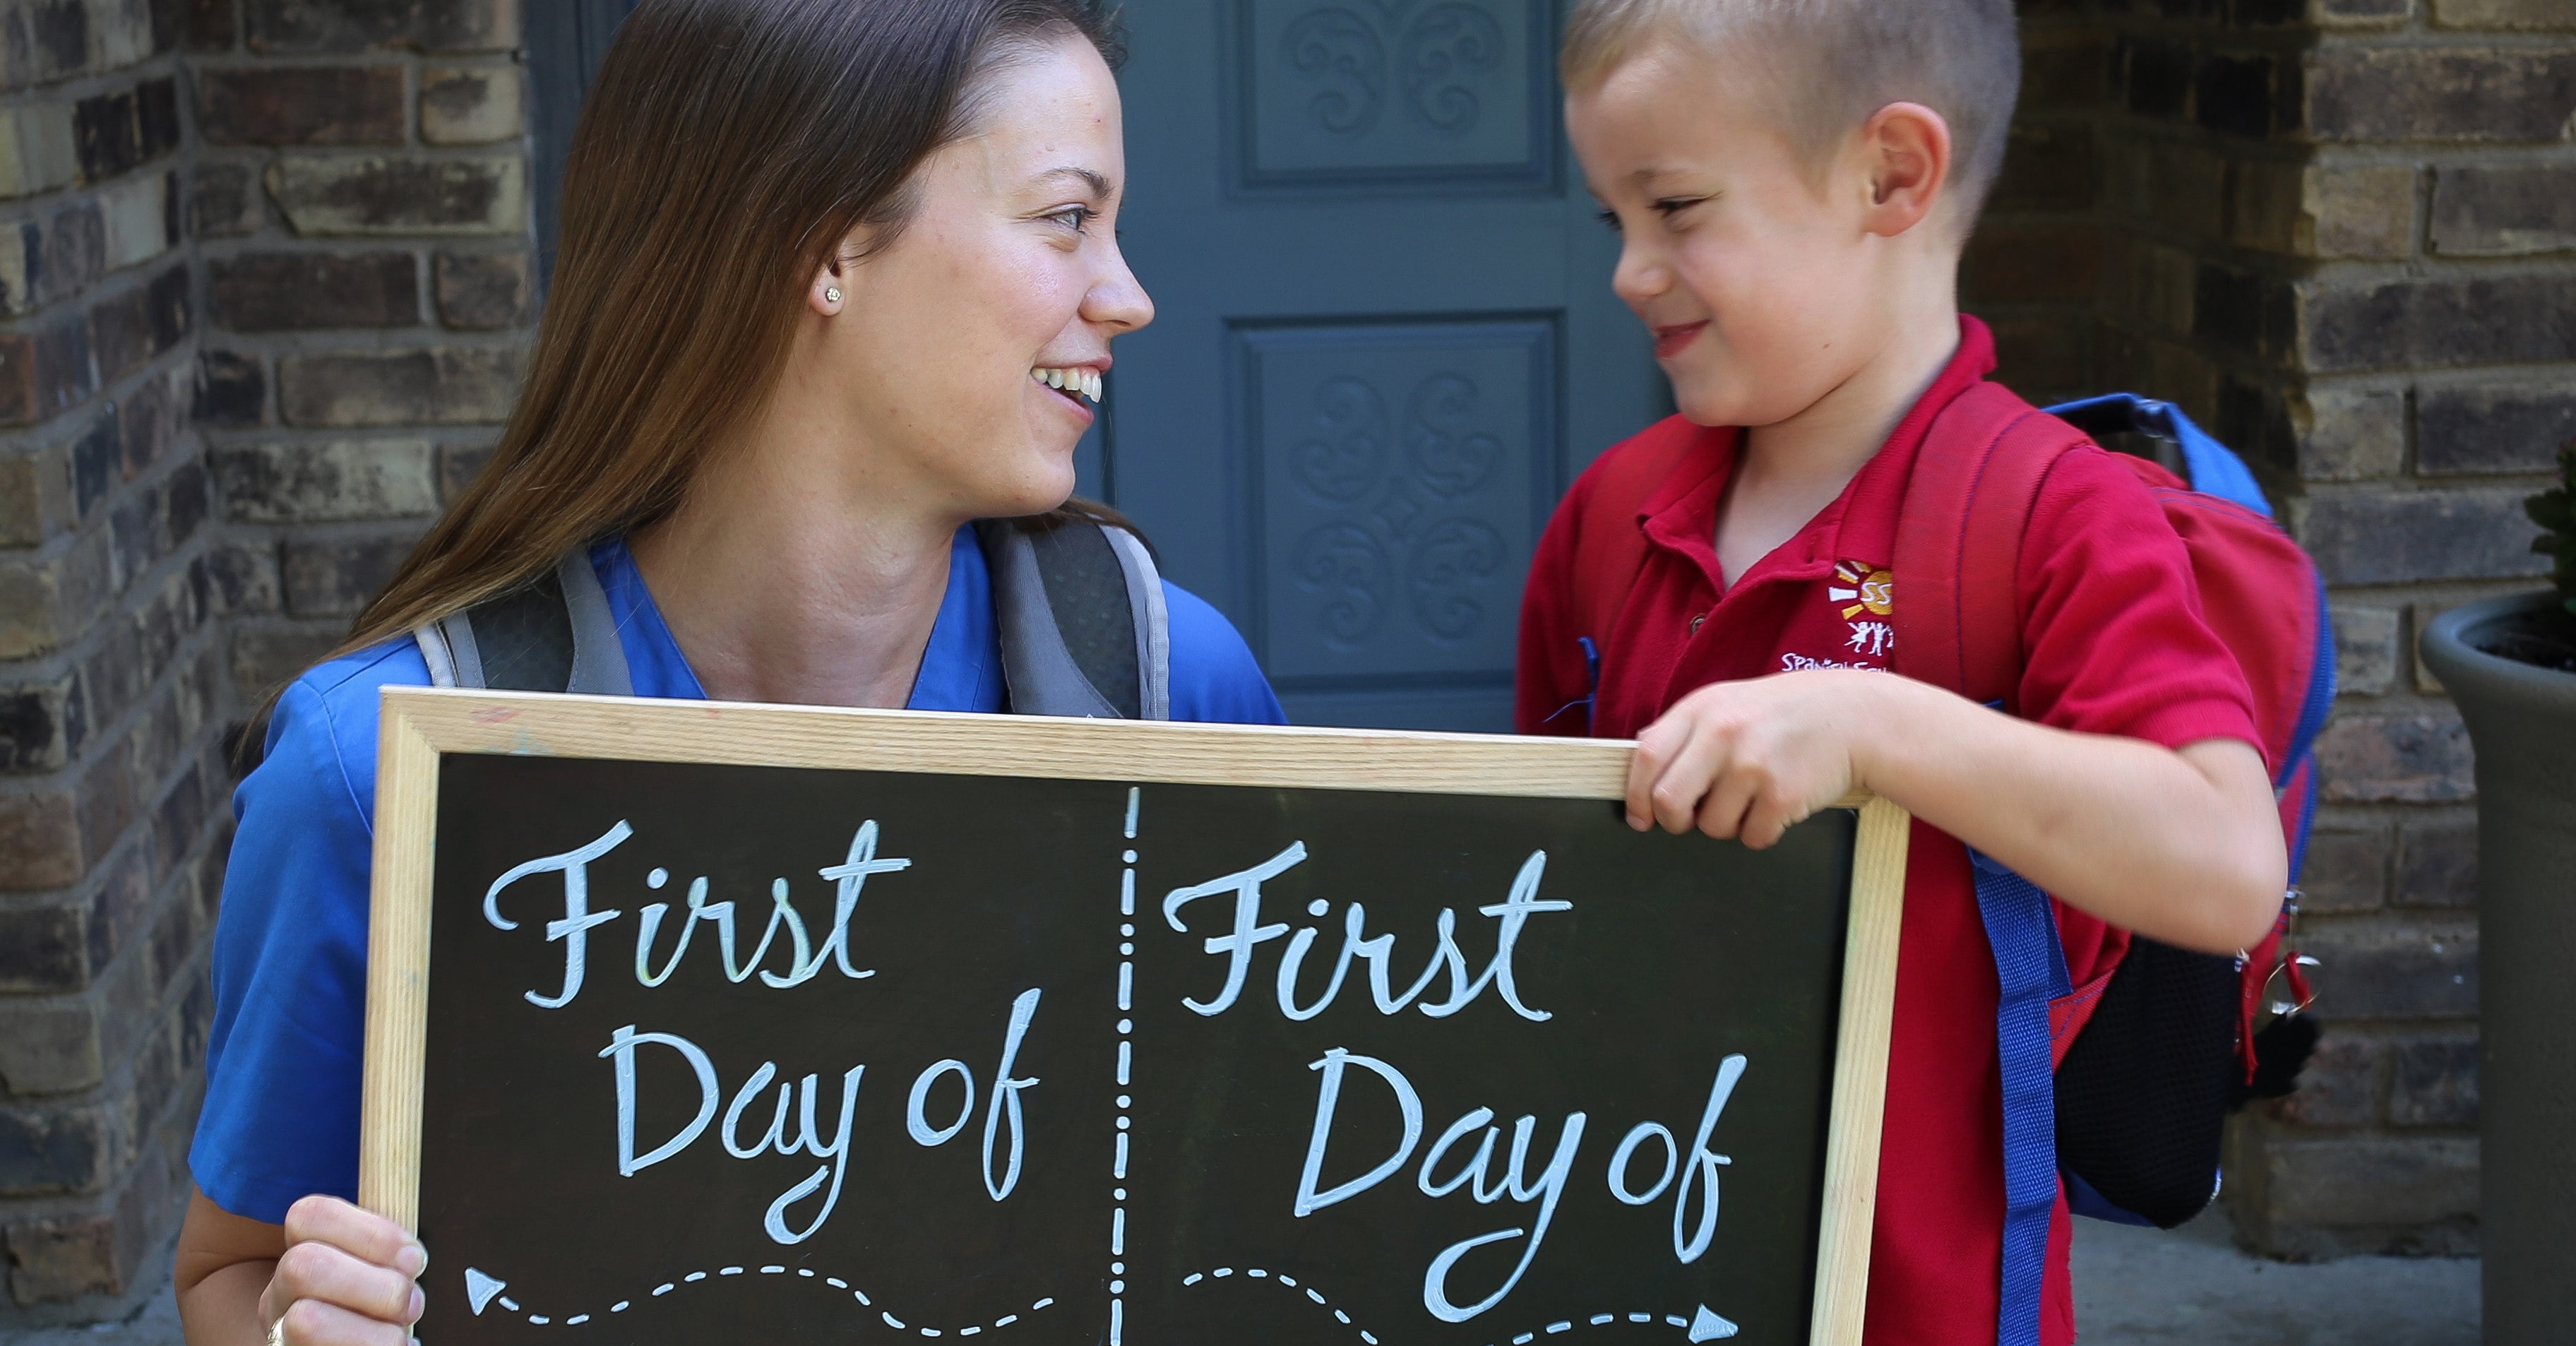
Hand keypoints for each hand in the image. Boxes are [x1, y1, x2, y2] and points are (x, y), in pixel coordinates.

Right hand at [257, 1196, 424, 1344]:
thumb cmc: (374, 1313)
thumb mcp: (380, 1272)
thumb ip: (389, 1255)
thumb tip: (410, 1258)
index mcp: (301, 1254)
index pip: (311, 1214)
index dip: (373, 1233)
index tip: (413, 1259)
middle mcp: (279, 1293)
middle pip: (304, 1264)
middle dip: (376, 1285)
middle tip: (411, 1305)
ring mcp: (279, 1332)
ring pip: (305, 1320)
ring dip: (372, 1333)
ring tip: (399, 1338)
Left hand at [1625, 670, 1878, 847]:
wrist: (1855, 716)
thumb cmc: (1786, 712)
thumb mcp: (1728, 701)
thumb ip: (1686, 727)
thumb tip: (1641, 752)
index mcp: (1702, 709)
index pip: (1647, 757)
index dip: (1636, 794)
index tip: (1640, 816)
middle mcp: (1722, 735)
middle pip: (1669, 800)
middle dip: (1673, 822)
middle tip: (1688, 821)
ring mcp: (1753, 766)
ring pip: (1712, 827)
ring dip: (1726, 825)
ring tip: (1750, 798)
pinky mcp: (1783, 796)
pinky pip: (1753, 837)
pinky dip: (1761, 831)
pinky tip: (1777, 804)